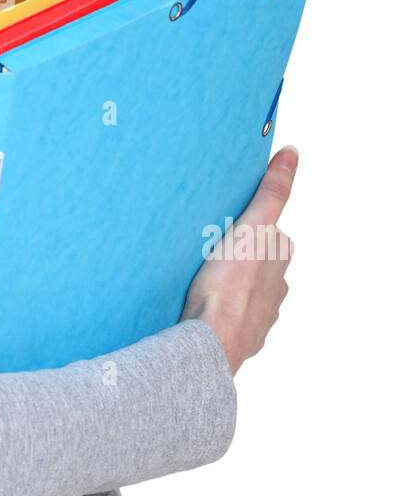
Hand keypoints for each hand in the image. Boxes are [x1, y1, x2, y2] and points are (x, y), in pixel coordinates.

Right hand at [180, 146, 299, 375]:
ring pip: (247, 296)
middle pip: (260, 267)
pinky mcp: (239, 340)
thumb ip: (273, 192)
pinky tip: (203, 310)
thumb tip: (292, 154)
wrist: (210, 341)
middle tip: (211, 249)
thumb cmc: (230, 285)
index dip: (252, 228)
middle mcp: (276, 293)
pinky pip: (231, 321)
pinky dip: (221, 313)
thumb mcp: (253, 226)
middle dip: (240, 259)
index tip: (230, 224)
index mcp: (280, 264)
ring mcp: (259, 319)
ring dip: (231, 288)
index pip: (274, 237)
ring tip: (203, 279)